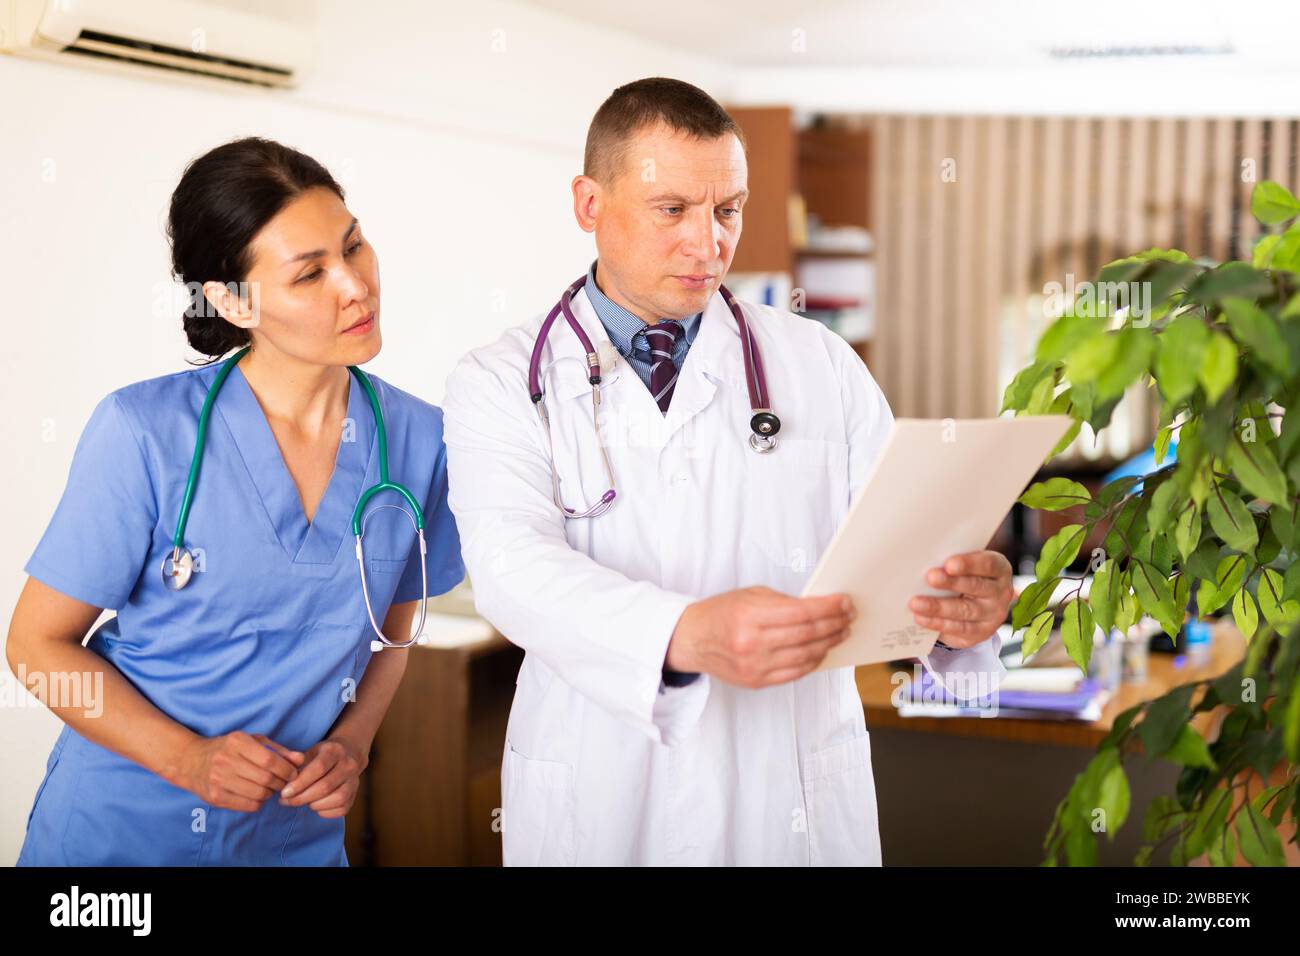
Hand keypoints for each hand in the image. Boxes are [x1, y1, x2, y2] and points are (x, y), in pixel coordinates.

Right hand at [179, 732, 303, 811]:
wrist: (191, 761)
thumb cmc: (229, 749)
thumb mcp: (252, 741)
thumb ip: (278, 750)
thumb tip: (301, 759)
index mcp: (237, 742)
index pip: (269, 760)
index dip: (286, 769)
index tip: (292, 773)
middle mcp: (226, 760)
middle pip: (265, 778)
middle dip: (281, 782)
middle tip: (283, 782)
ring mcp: (218, 780)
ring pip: (258, 794)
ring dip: (270, 793)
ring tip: (269, 787)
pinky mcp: (215, 797)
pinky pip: (248, 805)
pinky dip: (259, 802)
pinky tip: (256, 794)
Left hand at [279, 737, 367, 818]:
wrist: (346, 755)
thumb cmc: (320, 756)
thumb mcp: (309, 752)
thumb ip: (296, 765)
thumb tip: (284, 781)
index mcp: (335, 750)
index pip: (318, 768)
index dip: (300, 783)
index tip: (284, 792)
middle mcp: (349, 764)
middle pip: (325, 786)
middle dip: (302, 797)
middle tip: (286, 801)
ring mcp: (355, 780)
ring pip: (337, 799)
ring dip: (315, 804)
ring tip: (303, 801)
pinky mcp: (355, 795)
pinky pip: (341, 809)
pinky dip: (325, 811)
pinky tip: (315, 805)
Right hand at [666, 586, 853, 688]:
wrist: (691, 639)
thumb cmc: (721, 613)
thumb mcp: (750, 595)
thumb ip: (783, 602)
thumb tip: (819, 608)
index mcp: (749, 616)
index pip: (802, 613)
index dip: (828, 607)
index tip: (845, 602)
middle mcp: (752, 643)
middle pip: (807, 635)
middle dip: (834, 624)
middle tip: (849, 617)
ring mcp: (755, 666)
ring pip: (806, 656)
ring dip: (829, 644)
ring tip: (841, 632)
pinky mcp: (756, 681)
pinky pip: (795, 673)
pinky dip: (813, 661)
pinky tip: (822, 650)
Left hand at [908, 550, 1013, 649]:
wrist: (978, 608)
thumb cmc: (967, 577)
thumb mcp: (966, 567)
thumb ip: (952, 562)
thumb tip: (923, 559)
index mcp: (999, 569)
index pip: (989, 564)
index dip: (969, 563)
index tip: (949, 563)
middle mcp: (1000, 592)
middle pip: (976, 586)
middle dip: (951, 582)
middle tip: (930, 577)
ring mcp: (992, 615)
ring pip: (965, 610)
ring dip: (938, 606)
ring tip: (916, 603)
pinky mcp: (980, 633)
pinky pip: (958, 628)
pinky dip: (937, 623)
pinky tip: (920, 618)